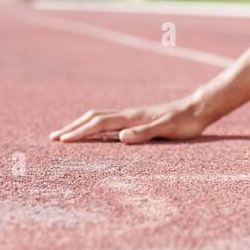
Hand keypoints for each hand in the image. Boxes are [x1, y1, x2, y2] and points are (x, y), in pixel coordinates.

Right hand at [50, 94, 206, 143]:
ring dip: (80, 125)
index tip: (62, 140)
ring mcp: (131, 116)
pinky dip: (94, 127)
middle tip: (53, 138)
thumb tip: (121, 138)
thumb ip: (145, 133)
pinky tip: (93, 134)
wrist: (197, 109)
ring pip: (99, 118)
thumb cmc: (184, 122)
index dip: (80, 132)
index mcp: (131, 118)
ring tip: (66, 135)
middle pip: (93, 118)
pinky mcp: (136, 120)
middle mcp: (127, 115)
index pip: (99, 124)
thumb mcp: (166, 129)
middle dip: (72, 128)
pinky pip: (108, 122)